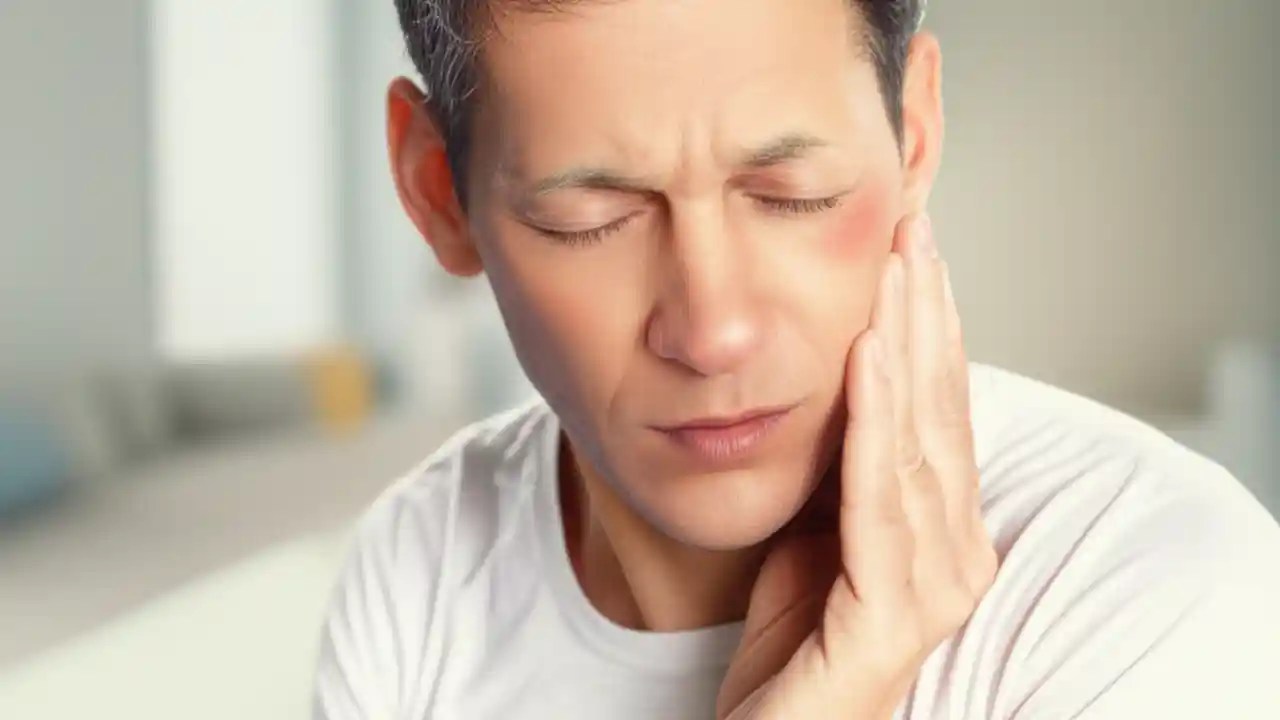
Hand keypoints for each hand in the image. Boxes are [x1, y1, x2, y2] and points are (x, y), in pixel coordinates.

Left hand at [716, 214, 999, 719]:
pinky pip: (877, 500)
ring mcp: (931, 590)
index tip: (914, 248)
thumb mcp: (817, 534)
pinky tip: (868, 355)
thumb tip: (847, 387)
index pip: (939, 410)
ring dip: (908, 345)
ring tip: (898, 265)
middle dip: (928, 315)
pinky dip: (874, 422)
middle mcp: (953, 556)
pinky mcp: (890, 619)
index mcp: (939, 533)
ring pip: (919, 441)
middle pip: (942, 411)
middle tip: (914, 227)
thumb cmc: (788, 647)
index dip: (931, 327)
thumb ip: (846, 473)